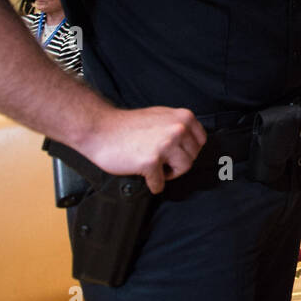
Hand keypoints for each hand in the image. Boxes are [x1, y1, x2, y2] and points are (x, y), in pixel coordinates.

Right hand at [80, 106, 206, 194]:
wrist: (100, 129)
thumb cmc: (127, 125)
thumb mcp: (162, 116)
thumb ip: (179, 126)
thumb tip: (192, 141)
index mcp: (183, 117)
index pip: (201, 141)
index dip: (188, 150)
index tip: (177, 154)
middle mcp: (178, 129)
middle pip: (192, 157)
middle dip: (178, 162)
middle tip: (163, 162)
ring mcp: (165, 145)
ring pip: (183, 169)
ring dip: (169, 173)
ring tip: (155, 167)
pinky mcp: (151, 161)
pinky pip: (161, 183)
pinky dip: (153, 184)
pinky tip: (146, 177)